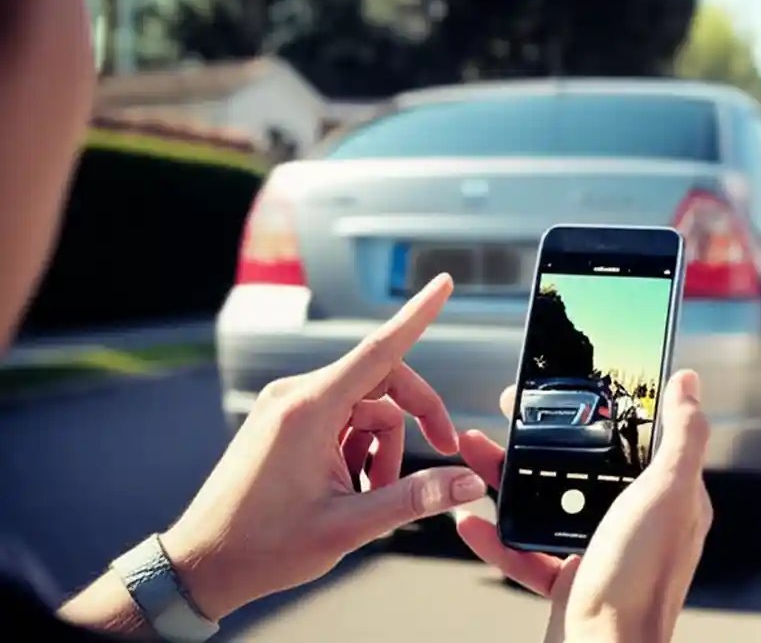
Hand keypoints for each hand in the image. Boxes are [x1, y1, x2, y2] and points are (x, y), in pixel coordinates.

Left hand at [159, 274, 486, 619]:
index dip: (418, 314)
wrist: (202, 565)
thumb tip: (469, 483)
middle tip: (443, 456)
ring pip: (365, 409)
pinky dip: (358, 451)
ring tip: (368, 497)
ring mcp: (287, 408)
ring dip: (382, 450)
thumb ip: (414, 499)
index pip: (380, 349)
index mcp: (309, 409)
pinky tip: (347, 490)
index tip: (444, 284)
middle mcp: (296, 396)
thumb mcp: (349, 527)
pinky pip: (341, 421)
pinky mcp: (284, 423)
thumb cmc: (264, 547)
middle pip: (383, 385)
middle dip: (415, 421)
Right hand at [454, 370, 711, 642]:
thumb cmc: (639, 584)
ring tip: (474, 453)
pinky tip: (471, 522)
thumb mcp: (668, 495)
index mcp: (666, 498)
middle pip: (582, 465)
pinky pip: (527, 552)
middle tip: (506, 412)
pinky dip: (498, 538)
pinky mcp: (570, 583)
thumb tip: (689, 382)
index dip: (602, 405)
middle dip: (538, 439)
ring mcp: (601, 552)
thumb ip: (682, 435)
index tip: (565, 381)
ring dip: (506, 479)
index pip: (634, 436)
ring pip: (547, 502)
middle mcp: (635, 523)